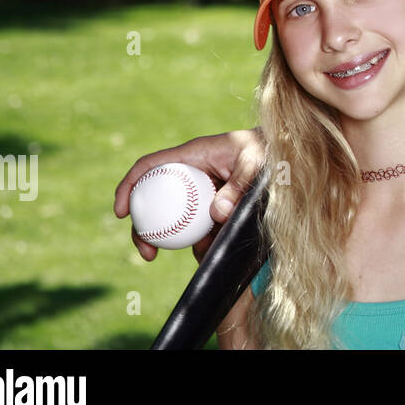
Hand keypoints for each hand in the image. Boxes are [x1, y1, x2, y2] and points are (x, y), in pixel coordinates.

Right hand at [114, 129, 265, 261]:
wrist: (284, 153)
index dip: (128, 187)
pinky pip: (199, 225)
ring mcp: (200, 190)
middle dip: (145, 228)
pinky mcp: (213, 204)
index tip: (120, 213)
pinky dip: (203, 241)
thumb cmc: (267, 149)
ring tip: (200, 254)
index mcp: (191, 155)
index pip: (148, 167)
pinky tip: (213, 252)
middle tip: (149, 254)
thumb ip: (238, 185)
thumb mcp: (254, 162)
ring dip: (179, 241)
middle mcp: (190, 173)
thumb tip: (216, 214)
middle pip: (155, 200)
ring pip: (177, 219)